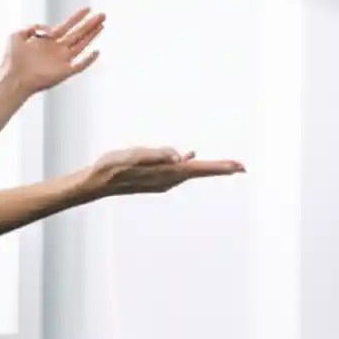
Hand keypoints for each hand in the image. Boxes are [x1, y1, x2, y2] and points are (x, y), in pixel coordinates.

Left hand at [2, 7, 104, 94]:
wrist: (12, 78)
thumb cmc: (12, 60)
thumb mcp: (17, 35)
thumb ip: (32, 27)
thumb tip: (48, 28)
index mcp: (48, 40)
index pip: (66, 26)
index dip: (77, 17)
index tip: (87, 9)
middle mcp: (57, 49)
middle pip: (78, 34)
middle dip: (90, 24)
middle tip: (102, 15)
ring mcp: (62, 60)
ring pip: (82, 45)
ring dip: (92, 36)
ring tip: (102, 26)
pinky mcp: (64, 72)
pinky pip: (80, 65)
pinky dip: (89, 60)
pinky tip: (97, 52)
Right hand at [76, 146, 245, 202]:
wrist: (96, 183)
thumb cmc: (113, 167)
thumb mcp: (135, 156)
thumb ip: (158, 155)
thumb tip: (181, 156)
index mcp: (168, 172)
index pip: (200, 168)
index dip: (221, 167)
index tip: (240, 167)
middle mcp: (169, 179)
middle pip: (201, 171)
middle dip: (222, 168)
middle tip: (242, 166)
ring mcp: (163, 180)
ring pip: (192, 172)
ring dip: (209, 168)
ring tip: (225, 165)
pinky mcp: (156, 177)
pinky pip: (180, 170)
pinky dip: (191, 164)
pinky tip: (190, 156)